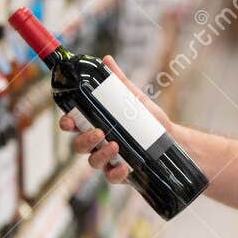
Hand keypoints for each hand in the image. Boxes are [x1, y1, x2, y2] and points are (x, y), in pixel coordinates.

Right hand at [61, 57, 170, 185]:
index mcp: (96, 124)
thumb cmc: (148, 120)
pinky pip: (111, 177)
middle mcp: (98, 144)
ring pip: (93, 162)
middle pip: (78, 146)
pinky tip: (124, 167)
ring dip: (100, 154)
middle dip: (84, 140)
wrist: (171, 139)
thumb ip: (119, 83)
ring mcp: (108, 159)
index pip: (74, 125)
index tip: (68, 120)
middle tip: (99, 132)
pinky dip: (115, 173)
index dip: (66, 123)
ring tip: (115, 145)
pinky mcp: (121, 173)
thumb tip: (107, 60)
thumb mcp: (134, 99)